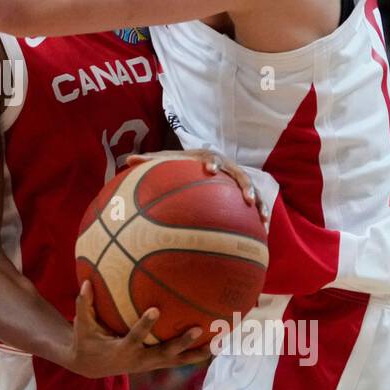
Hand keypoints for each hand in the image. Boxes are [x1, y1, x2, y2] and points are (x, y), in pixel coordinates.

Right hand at [66, 281, 211, 379]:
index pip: (135, 337)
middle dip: (181, 342)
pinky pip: (179, 360)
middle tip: (198, 328)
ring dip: (197, 352)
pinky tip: (215, 344)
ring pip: (177, 361)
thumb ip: (84, 304)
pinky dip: (195, 353)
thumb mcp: (82, 325)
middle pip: (164, 353)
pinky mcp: (156, 364)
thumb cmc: (87, 341)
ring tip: (219, 342)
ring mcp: (150, 364)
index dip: (145, 325)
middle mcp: (139, 360)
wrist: (92, 366)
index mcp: (122, 350)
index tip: (156, 309)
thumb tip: (86, 281)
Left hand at [127, 149, 268, 223]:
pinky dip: (261, 215)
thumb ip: (150, 161)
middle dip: (244, 185)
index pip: (212, 159)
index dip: (212, 164)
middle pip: (239, 174)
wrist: (205, 162)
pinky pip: (257, 204)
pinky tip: (263, 230)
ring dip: (259, 201)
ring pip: (253, 189)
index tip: (210, 170)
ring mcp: (238, 180)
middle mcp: (228, 167)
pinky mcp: (244, 193)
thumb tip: (127, 160)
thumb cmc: (183, 164)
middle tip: (245, 197)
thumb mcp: (167, 161)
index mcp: (208, 159)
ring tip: (260, 215)